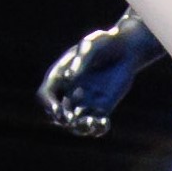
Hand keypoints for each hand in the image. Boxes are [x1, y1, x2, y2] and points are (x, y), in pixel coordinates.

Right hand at [38, 21, 150, 137]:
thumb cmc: (104, 42)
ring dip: (81, 128)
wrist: (126, 48)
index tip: (59, 109)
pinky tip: (105, 122)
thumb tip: (70, 77)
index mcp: (60, 75)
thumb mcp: (91, 45)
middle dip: (64, 119)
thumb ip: (81, 60)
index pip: (45, 95)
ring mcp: (86, 101)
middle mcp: (69, 91)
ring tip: (91, 123)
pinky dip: (99, 128)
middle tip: (72, 120)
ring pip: (77, 123)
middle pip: (59, 114)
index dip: (48, 104)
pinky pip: (96, 123)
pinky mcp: (103, 107)